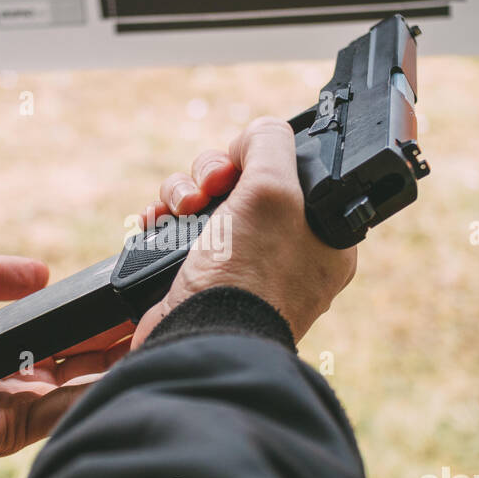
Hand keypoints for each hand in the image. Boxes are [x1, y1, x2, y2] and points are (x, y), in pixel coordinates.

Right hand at [132, 116, 357, 345]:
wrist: (202, 338)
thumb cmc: (249, 275)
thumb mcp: (274, 188)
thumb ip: (270, 143)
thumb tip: (252, 139)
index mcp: (323, 235)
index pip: (293, 172)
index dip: (261, 159)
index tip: (243, 163)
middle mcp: (285, 252)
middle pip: (244, 182)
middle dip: (214, 174)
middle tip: (210, 187)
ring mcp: (241, 268)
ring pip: (208, 202)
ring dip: (183, 192)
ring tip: (178, 208)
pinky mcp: (202, 280)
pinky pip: (183, 233)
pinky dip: (165, 221)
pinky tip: (155, 221)